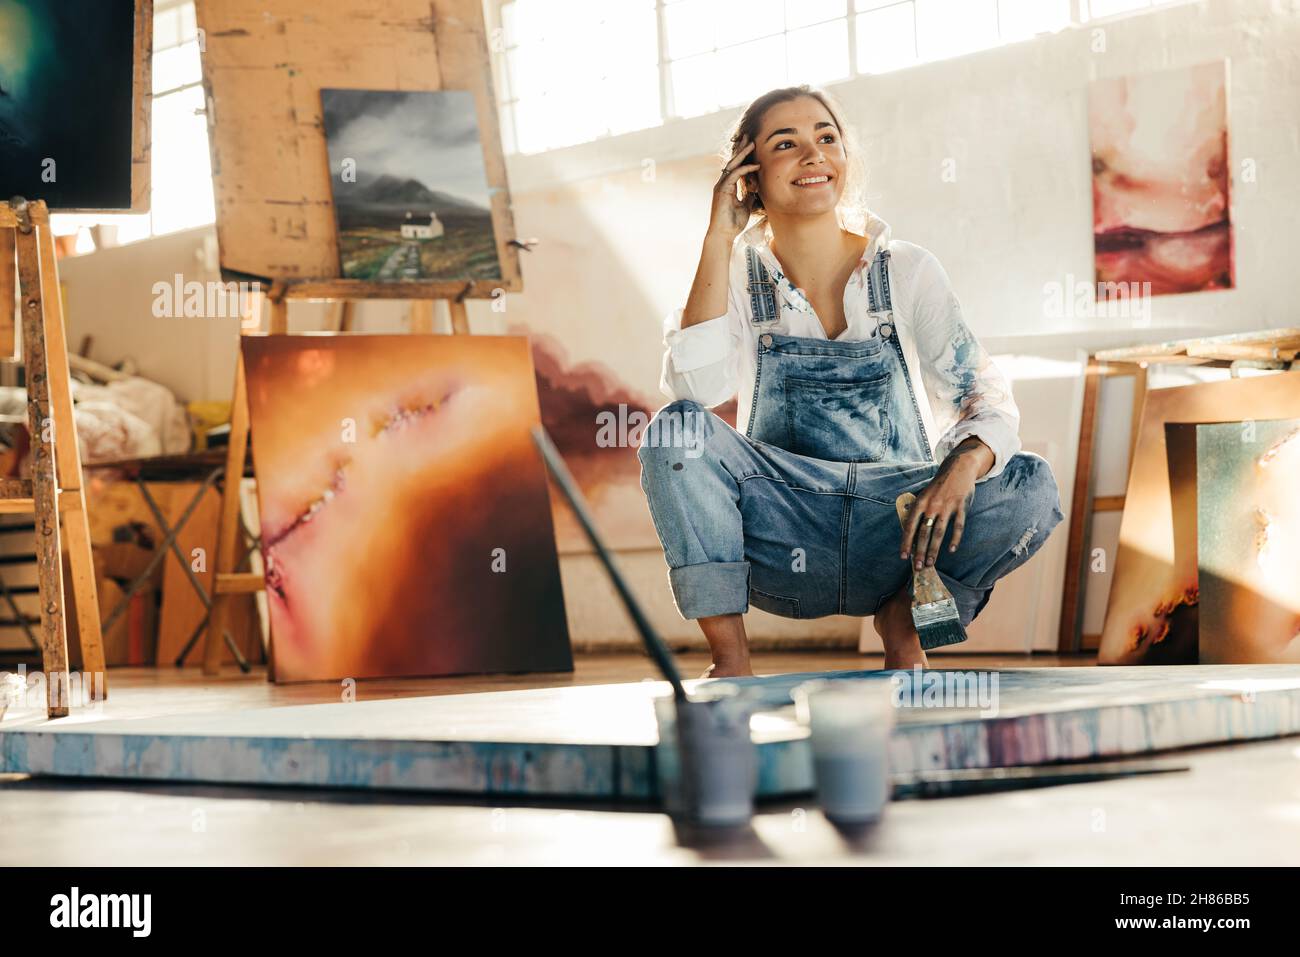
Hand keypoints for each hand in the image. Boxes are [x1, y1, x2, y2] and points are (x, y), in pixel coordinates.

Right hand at [708, 133, 761, 239]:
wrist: (723, 234)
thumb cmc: (733, 223)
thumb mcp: (745, 206)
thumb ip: (749, 195)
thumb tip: (756, 187)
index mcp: (727, 186)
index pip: (736, 167)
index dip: (743, 157)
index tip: (752, 146)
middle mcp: (723, 183)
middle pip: (732, 162)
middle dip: (741, 149)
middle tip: (749, 136)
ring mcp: (721, 186)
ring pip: (732, 165)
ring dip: (742, 154)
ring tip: (752, 143)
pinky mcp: (722, 190)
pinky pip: (734, 175)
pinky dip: (744, 169)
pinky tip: (755, 166)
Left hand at [900, 438, 993, 568]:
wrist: (958, 468)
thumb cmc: (938, 487)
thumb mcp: (924, 495)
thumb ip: (918, 512)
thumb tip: (910, 535)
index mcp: (920, 502)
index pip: (910, 526)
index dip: (906, 542)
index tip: (903, 557)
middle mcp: (932, 505)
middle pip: (924, 532)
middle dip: (920, 551)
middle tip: (917, 567)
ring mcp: (947, 506)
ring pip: (939, 532)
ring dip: (934, 549)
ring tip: (931, 563)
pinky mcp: (961, 506)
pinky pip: (958, 526)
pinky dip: (955, 539)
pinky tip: (951, 550)